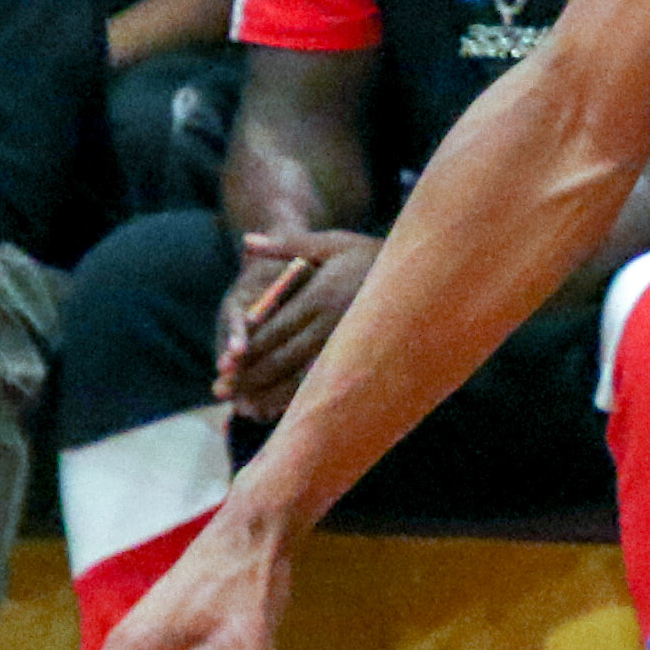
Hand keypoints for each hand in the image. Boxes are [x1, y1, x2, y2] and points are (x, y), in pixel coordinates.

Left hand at [216, 229, 381, 422]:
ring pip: (302, 376)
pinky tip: (283, 408)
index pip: (274, 329)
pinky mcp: (364, 356)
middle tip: (222, 393)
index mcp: (322, 296)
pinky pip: (329, 381)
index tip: (223, 367)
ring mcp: (350, 343)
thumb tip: (246, 241)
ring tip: (245, 407)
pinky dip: (303, 397)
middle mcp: (334, 323)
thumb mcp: (331, 242)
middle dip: (250, 377)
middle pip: (282, 357)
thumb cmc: (372, 255)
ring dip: (271, 393)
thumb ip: (287, 245)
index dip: (245, 352)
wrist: (427, 275)